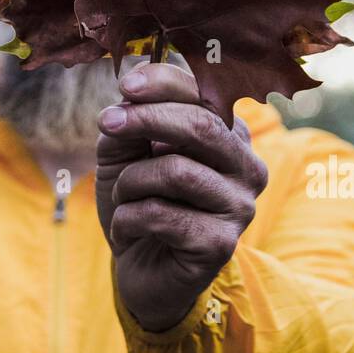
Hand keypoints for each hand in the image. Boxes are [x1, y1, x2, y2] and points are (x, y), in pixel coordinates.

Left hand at [96, 62, 267, 332]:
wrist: (141, 268)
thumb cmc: (139, 200)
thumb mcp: (126, 153)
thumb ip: (130, 122)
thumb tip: (129, 99)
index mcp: (229, 136)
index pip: (205, 94)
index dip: (164, 83)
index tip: (125, 85)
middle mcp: (246, 167)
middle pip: (201, 126)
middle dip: (146, 119)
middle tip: (107, 124)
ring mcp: (239, 207)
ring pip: (177, 171)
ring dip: (132, 181)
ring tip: (124, 196)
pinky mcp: (220, 244)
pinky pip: (160, 214)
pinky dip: (128, 217)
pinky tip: (129, 228)